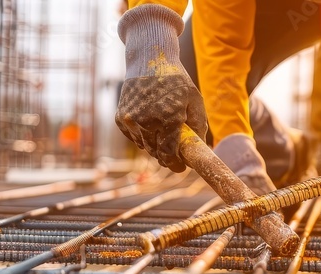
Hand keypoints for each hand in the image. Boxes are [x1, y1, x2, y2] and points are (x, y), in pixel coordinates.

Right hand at [115, 5, 207, 172]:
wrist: (148, 59)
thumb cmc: (176, 80)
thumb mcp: (195, 100)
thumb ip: (200, 125)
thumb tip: (200, 149)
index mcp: (169, 117)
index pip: (169, 154)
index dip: (175, 164)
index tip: (180, 167)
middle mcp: (147, 121)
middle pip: (156, 152)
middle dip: (166, 156)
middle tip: (174, 154)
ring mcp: (130, 119)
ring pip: (144, 145)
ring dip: (153, 145)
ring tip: (162, 132)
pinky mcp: (120, 118)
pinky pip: (133, 137)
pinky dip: (141, 135)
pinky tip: (149, 123)